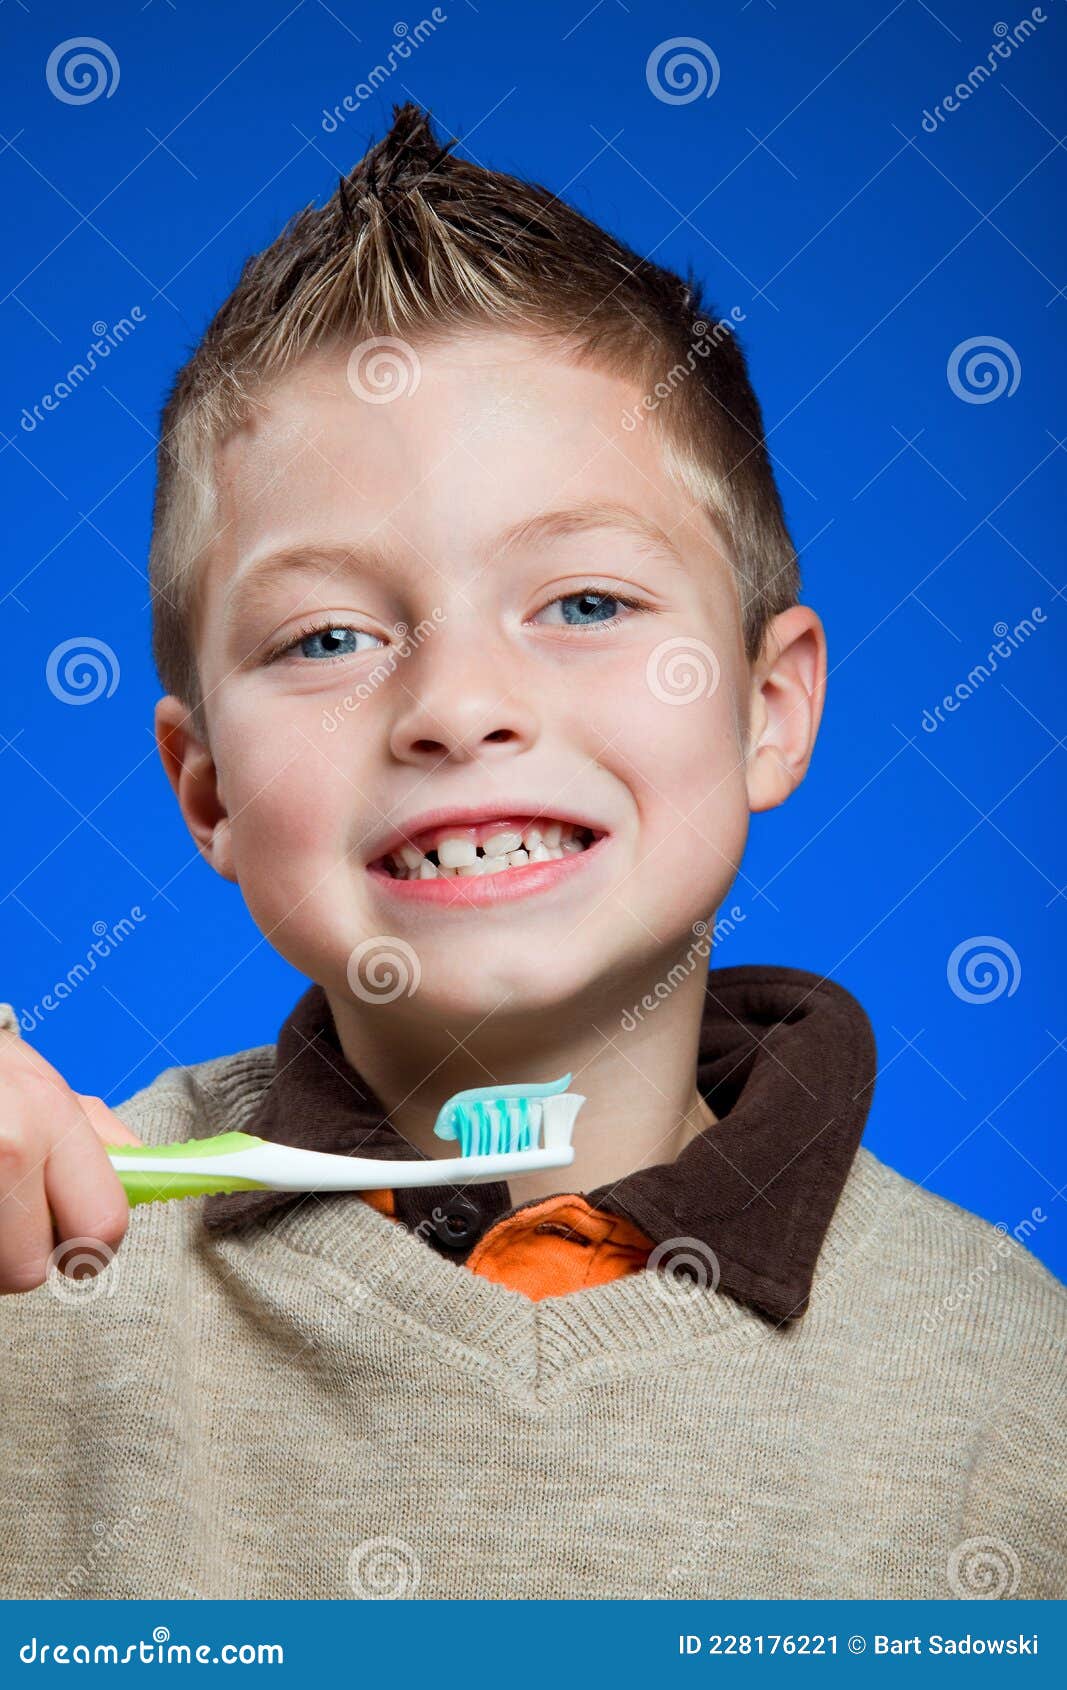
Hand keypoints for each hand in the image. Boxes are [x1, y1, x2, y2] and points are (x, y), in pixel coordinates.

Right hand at [0, 1022, 142, 1293]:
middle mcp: (10, 1145)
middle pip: (25, 1272)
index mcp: (53, 1118)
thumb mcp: (48, 1088)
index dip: (90, 1248)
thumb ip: (99, 1140)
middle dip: (21, 1257)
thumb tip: (145, 1182)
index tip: (73, 1243)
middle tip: (14, 1221)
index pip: (101, 1226)